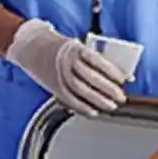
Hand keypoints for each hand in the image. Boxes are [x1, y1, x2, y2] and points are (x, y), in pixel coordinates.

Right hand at [5, 19, 127, 116]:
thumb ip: (94, 58)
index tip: (124, 80)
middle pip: (91, 79)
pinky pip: (70, 100)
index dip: (112, 72)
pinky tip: (94, 112)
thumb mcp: (78, 46)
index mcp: (75, 49)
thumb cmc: (61, 47)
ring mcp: (59, 76)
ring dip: (99, 100)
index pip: (97, 61)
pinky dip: (83, 108)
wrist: (33, 47)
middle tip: (121, 97)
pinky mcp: (54, 87)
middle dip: (109, 90)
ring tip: (112, 106)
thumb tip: (115, 72)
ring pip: (82, 91)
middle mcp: (67, 63)